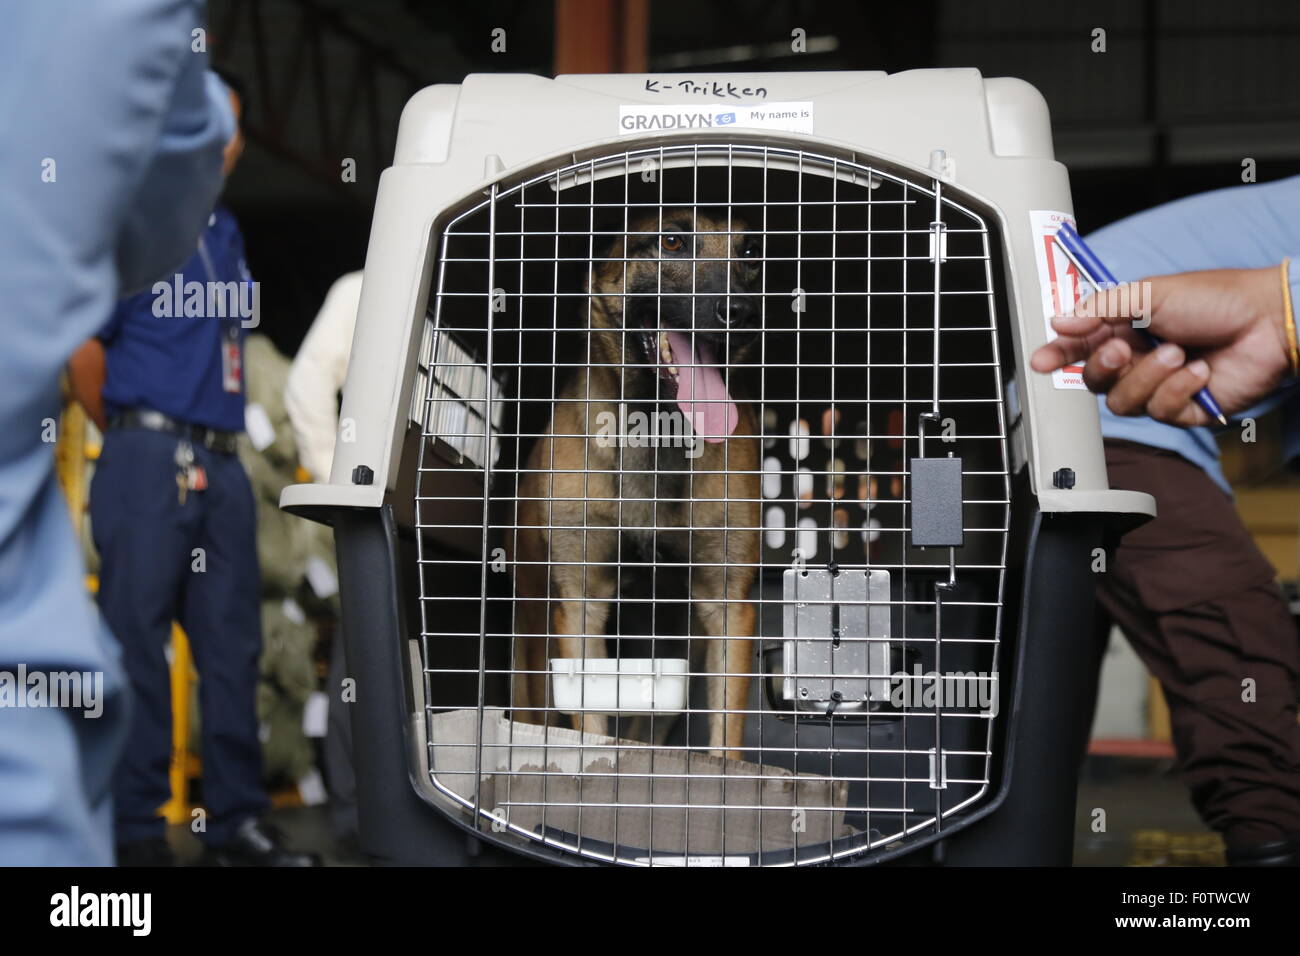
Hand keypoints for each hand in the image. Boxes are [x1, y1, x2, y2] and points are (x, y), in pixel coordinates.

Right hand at [1030, 266, 1291, 425]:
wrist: (1268, 321)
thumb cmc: (1217, 298)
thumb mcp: (1151, 293)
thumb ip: (1102, 308)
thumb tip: (1061, 321)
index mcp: (1126, 330)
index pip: (1080, 348)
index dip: (1058, 356)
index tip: (1041, 361)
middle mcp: (1139, 360)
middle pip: (1096, 381)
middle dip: (1105, 366)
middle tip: (1123, 347)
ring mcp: (1160, 387)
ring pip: (1124, 402)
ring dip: (1148, 377)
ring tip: (1177, 353)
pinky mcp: (1184, 408)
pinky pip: (1161, 412)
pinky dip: (1178, 389)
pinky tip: (1200, 370)